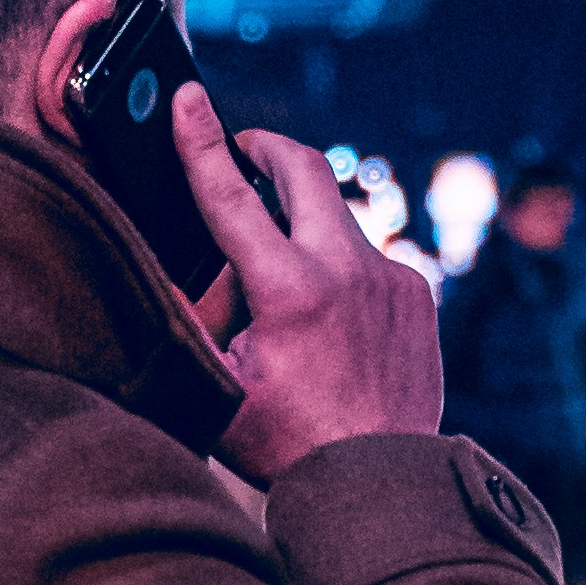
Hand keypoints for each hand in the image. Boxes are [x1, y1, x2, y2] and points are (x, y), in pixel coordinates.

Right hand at [174, 84, 443, 480]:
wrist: (380, 485)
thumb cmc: (289, 446)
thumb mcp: (218, 388)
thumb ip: (188, 324)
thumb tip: (168, 272)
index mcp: (290, 289)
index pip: (232, 195)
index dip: (202, 140)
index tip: (187, 98)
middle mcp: (346, 270)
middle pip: (305, 169)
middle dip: (268, 148)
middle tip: (244, 149)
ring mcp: (390, 280)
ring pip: (337, 220)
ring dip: (303, 225)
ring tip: (279, 278)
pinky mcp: (417, 297)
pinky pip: (369, 262)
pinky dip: (339, 271)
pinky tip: (326, 319)